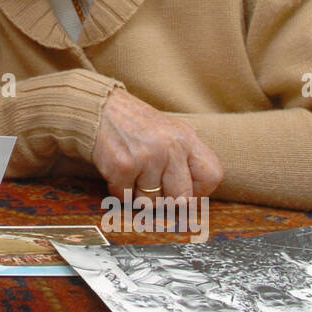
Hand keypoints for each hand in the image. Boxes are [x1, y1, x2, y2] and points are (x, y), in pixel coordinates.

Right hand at [92, 88, 222, 200]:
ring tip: (133, 174)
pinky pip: (126, 197)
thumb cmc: (136, 125)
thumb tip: (190, 201)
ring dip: (139, 195)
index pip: (212, 176)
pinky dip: (120, 190)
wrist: (100, 109)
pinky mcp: (124, 166)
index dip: (199, 191)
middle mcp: (171, 147)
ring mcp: (148, 157)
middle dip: (166, 199)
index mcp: (187, 138)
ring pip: (152, 202)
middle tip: (152, 186)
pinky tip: (118, 173)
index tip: (183, 190)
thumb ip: (186, 160)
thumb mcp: (170, 133)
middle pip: (182, 198)